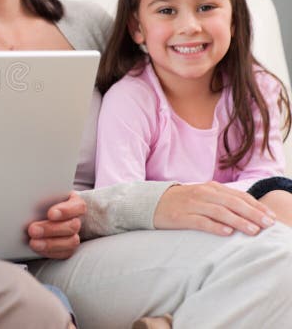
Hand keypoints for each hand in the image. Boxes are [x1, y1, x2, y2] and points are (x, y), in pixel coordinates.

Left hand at [25, 192, 85, 258]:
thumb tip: (27, 199)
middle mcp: (76, 219)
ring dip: (50, 243)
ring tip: (33, 243)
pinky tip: (37, 249)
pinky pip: (64, 253)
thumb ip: (40, 197)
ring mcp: (74, 235)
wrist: (40, 213)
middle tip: (32, 229)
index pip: (78, 207)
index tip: (50, 214)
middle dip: (51, 229)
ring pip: (71, 242)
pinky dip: (50, 252)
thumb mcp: (43, 195)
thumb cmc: (43, 201)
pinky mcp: (68, 248)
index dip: (66, 211)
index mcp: (74, 203)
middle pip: (72, 226)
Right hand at [154, 181, 275, 235]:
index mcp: (211, 188)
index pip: (239, 196)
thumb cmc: (183, 202)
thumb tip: (251, 212)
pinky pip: (200, 222)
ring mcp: (191, 205)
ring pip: (219, 212)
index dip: (256, 206)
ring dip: (238, 221)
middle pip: (232, 203)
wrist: (150, 202)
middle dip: (252, 213)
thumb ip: (224, 201)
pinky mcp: (180, 217)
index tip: (271, 217)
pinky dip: (214, 226)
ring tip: (253, 231)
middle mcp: (203, 194)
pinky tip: (226, 232)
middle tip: (268, 225)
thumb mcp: (204, 196)